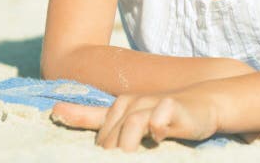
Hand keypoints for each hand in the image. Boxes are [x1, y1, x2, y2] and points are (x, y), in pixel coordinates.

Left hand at [50, 90, 219, 150]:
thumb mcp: (130, 120)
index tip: (55, 113)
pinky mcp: (172, 106)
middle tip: (119, 158)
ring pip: (131, 125)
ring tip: (129, 156)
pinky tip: (158, 136)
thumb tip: (56, 111)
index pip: (91, 118)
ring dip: (128, 144)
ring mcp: (152, 103)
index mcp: (119, 109)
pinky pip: (158, 118)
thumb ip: (93, 117)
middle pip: (110, 135)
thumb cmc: (165, 115)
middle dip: (111, 153)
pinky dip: (157, 127)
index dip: (73, 117)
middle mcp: (132, 104)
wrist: (203, 103)